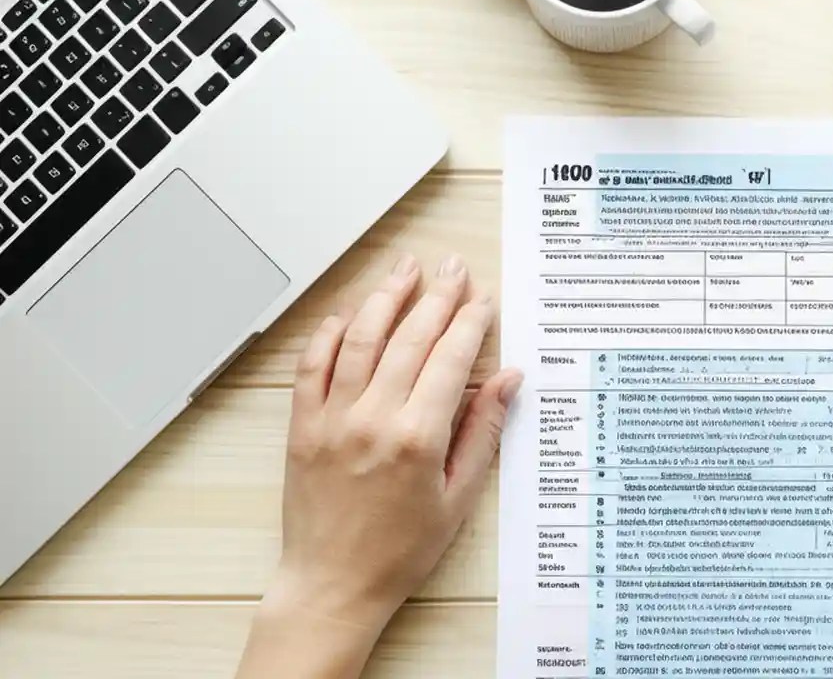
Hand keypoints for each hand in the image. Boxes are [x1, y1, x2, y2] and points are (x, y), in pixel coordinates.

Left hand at [270, 254, 521, 629]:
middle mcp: (374, 419)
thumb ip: (483, 433)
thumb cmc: (400, 551)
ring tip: (405, 268)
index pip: (451, 359)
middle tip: (453, 268)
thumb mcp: (458, 497)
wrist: (334, 584)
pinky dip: (330, 333)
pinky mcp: (303, 427)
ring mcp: (333, 419)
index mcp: (419, 437)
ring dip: (385, 297)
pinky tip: (348, 313)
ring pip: (360, 339)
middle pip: (410, 338)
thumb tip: (508, 381)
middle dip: (437, 297)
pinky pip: (312, 365)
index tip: (482, 299)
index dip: (470, 322)